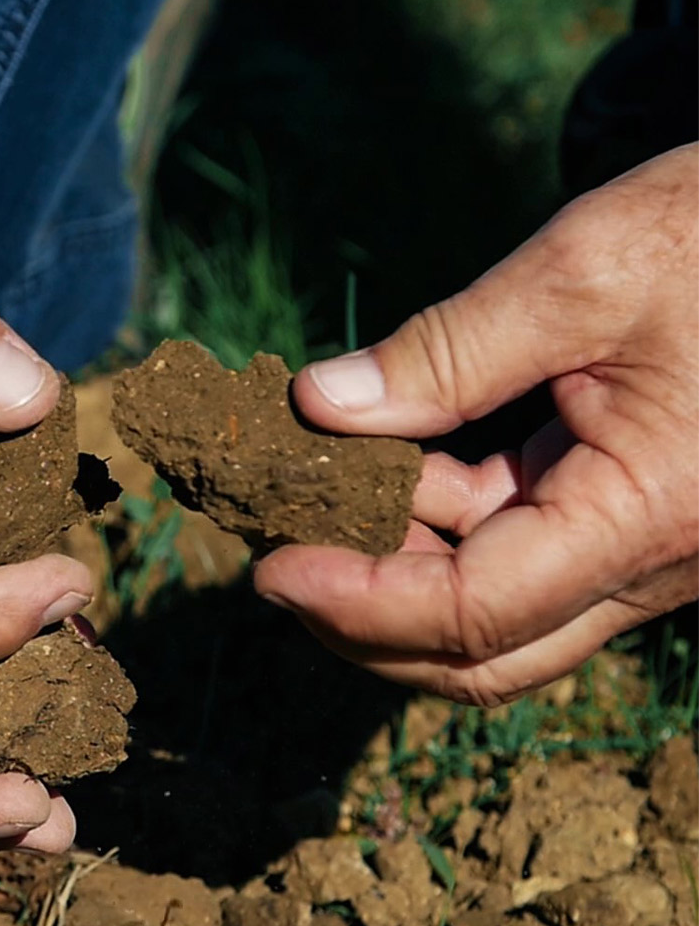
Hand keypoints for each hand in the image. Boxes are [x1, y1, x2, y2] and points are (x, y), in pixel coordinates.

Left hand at [256, 144, 697, 705]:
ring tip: (313, 504)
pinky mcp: (628, 517)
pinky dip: (445, 524)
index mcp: (649, 515)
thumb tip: (318, 402)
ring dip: (399, 571)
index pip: (474, 612)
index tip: (270, 570)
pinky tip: (390, 468)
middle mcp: (654, 562)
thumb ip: (444, 351)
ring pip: (499, 611)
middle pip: (483, 650)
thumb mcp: (581, 274)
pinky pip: (522, 554)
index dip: (358, 601)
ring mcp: (643, 549)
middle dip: (368, 619)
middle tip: (276, 563)